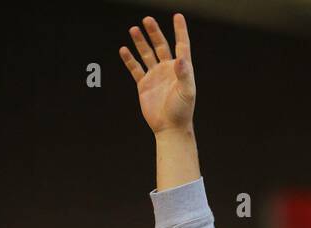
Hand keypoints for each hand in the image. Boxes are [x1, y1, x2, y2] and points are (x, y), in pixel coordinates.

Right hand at [119, 14, 195, 135]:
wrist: (170, 128)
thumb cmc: (182, 112)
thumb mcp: (186, 92)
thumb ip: (184, 75)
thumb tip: (181, 58)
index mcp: (181, 70)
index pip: (181, 45)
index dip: (180, 31)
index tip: (177, 16)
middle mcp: (168, 70)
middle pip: (161, 46)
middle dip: (154, 32)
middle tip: (147, 19)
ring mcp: (155, 76)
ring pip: (146, 54)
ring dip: (141, 42)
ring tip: (134, 29)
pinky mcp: (144, 85)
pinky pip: (135, 68)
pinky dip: (129, 59)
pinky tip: (124, 49)